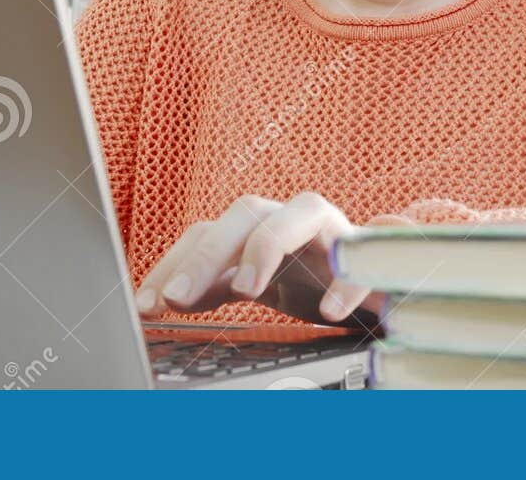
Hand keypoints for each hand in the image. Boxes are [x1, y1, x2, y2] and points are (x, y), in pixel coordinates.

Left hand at [133, 192, 382, 325]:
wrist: (379, 287)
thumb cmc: (311, 282)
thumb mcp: (257, 286)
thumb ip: (214, 286)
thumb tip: (168, 298)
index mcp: (256, 229)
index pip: (205, 232)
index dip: (172, 264)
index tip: (146, 304)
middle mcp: (291, 218)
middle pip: (245, 212)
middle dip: (207, 253)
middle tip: (178, 297)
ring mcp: (334, 228)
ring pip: (300, 212)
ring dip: (267, 246)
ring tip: (244, 290)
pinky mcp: (373, 251)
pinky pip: (360, 256)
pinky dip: (344, 281)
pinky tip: (329, 313)